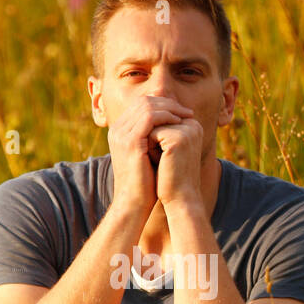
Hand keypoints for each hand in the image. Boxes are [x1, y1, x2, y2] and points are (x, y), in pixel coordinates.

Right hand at [108, 95, 194, 218]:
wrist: (133, 202)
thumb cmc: (144, 182)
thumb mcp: (148, 154)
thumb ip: (154, 138)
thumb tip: (172, 125)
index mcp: (119, 131)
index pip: (141, 104)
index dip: (163, 104)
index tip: (181, 111)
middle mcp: (117, 129)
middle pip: (144, 101)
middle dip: (168, 103)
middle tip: (186, 110)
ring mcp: (121, 134)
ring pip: (147, 106)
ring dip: (170, 108)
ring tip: (186, 116)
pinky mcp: (130, 141)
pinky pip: (150, 117)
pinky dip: (167, 116)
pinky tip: (179, 122)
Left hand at [150, 116, 203, 209]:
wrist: (180, 199)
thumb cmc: (170, 177)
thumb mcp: (165, 149)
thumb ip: (160, 130)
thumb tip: (140, 116)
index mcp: (192, 125)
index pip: (161, 117)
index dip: (152, 135)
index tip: (160, 154)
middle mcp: (193, 124)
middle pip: (156, 119)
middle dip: (150, 137)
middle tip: (158, 158)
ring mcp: (187, 130)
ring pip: (153, 125)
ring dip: (148, 142)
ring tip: (159, 161)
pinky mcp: (178, 138)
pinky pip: (152, 133)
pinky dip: (149, 148)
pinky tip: (159, 162)